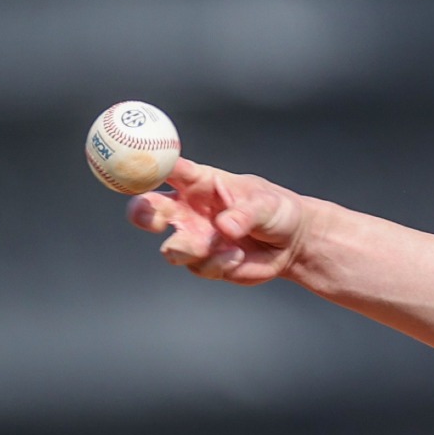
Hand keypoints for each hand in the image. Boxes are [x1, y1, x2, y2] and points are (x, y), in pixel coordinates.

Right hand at [126, 159, 314, 285]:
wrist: (292, 243)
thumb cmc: (276, 211)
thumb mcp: (266, 204)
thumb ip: (244, 213)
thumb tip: (224, 226)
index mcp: (198, 183)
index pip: (166, 171)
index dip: (148, 166)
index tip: (142, 166)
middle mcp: (188, 210)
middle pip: (147, 210)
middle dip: (141, 213)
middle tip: (157, 221)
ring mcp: (194, 238)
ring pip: (170, 249)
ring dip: (190, 249)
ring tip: (222, 243)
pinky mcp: (204, 263)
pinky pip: (199, 268)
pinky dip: (219, 264)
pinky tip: (239, 255)